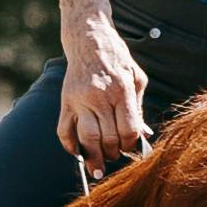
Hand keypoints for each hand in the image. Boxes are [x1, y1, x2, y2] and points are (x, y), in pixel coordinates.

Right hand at [59, 11, 154, 163]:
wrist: (89, 39)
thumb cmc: (118, 59)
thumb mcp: (137, 79)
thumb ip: (138, 107)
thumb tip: (142, 135)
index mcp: (121, 90)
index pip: (127, 129)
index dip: (130, 145)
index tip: (130, 147)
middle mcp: (99, 96)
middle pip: (108, 137)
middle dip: (113, 153)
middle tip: (115, 157)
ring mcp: (80, 99)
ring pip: (86, 137)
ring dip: (93, 156)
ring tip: (98, 166)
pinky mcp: (66, 101)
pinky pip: (64, 130)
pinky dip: (70, 146)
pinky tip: (78, 153)